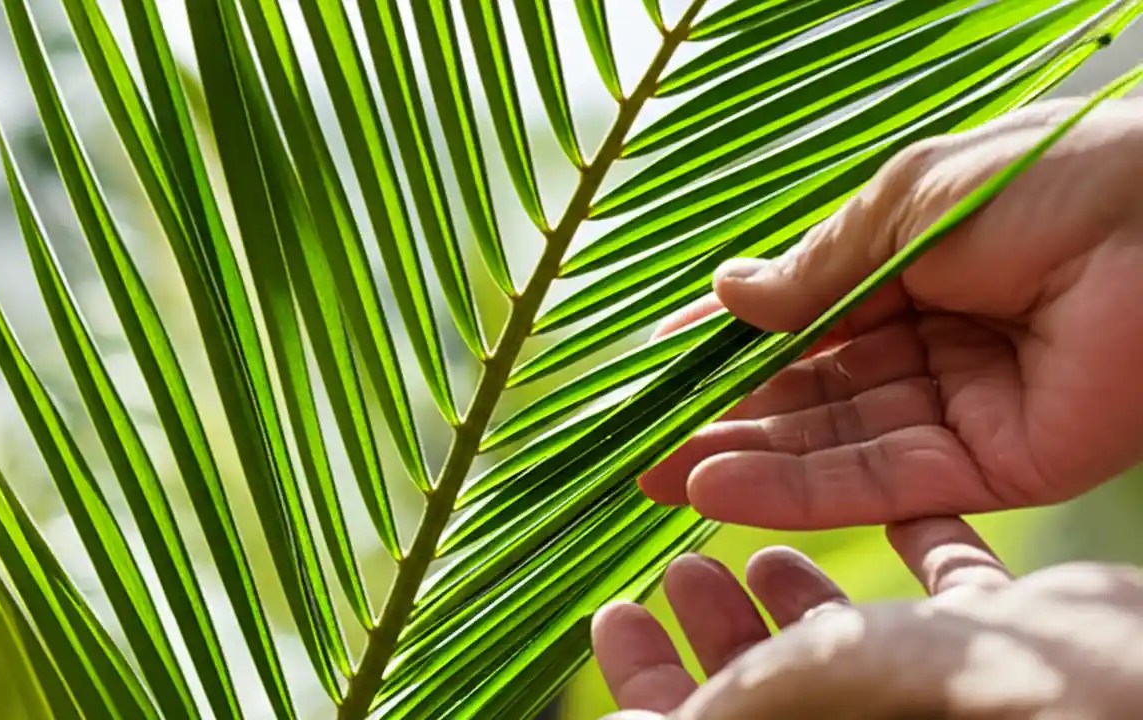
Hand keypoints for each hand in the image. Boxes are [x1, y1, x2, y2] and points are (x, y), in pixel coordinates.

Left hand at [592, 517, 1142, 718]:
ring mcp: (947, 686)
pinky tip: (886, 509)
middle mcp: (875, 714)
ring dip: (799, 591)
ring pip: (852, 641)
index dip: (646, 678)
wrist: (1119, 692)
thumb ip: (717, 710)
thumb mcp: (800, 693)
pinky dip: (914, 545)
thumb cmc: (950, 700)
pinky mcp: (1014, 642)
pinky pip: (950, 592)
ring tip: (757, 545)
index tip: (614, 615)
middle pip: (770, 679)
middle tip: (680, 565)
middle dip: (718, 623)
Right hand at [638, 97, 1142, 528]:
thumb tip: (728, 290)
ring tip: (659, 473)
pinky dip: (799, 490)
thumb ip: (820, 264)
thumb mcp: (911, 205)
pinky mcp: (995, 471)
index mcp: (920, 272)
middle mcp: (934, 347)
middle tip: (643, 442)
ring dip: (746, 463)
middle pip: (814, 397)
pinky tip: (721, 486)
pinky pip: (881, 484)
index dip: (736, 346)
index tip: (663, 366)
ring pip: (835, 448)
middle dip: (728, 419)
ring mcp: (963, 413)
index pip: (809, 323)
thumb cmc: (1058, 181)